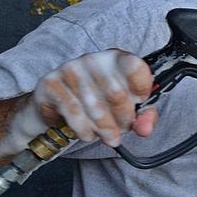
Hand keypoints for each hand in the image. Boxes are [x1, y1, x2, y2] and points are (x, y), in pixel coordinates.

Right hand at [0, 50, 156, 154]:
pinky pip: (73, 112)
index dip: (142, 90)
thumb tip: (145, 129)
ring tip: (108, 137)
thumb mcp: (127, 109)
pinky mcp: (51, 83)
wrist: (57, 108)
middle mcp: (94, 59)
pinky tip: (88, 134)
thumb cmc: (99, 104)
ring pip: (94, 106)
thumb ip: (143, 117)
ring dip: (104, 129)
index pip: (136, 67)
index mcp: (117, 59)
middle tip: (121, 132)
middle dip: (122, 120)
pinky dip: (84, 129)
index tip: (140, 105)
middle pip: (117, 93)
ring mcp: (70, 69)